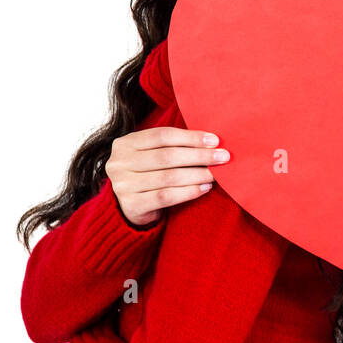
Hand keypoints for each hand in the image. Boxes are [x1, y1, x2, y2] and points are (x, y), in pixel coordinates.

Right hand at [106, 127, 229, 227]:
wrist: (128, 207)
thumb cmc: (148, 174)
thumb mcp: (150, 154)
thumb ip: (172, 145)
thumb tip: (212, 141)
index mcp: (125, 144)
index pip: (162, 135)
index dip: (190, 137)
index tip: (215, 140)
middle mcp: (119, 163)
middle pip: (167, 156)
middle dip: (199, 156)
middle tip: (223, 157)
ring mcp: (123, 185)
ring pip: (169, 177)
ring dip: (198, 174)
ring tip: (216, 174)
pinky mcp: (131, 205)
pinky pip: (166, 196)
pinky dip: (189, 191)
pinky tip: (205, 187)